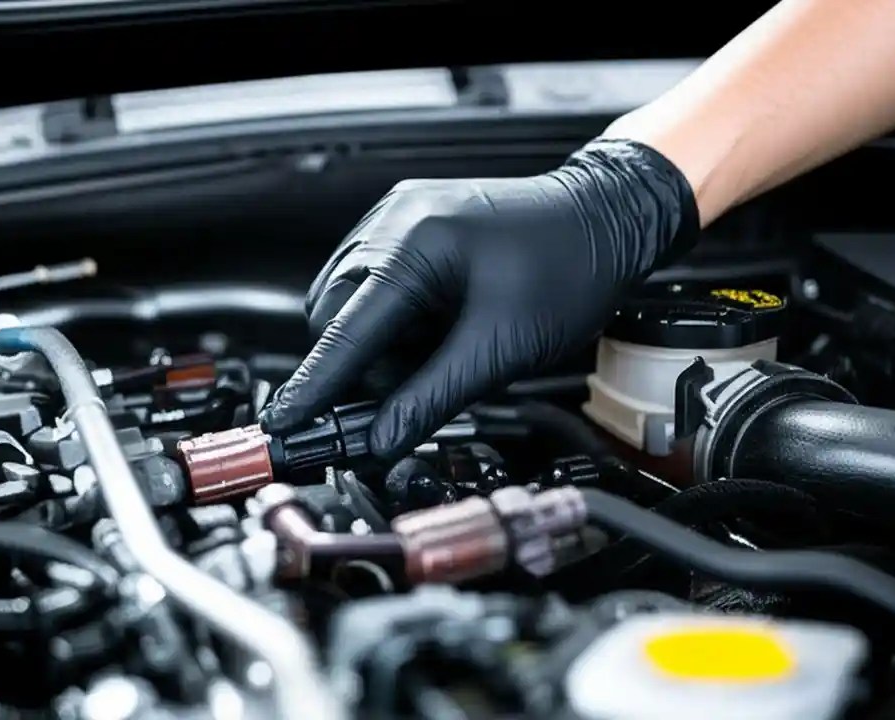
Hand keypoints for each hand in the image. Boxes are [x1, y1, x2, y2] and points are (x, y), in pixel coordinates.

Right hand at [260, 138, 698, 457]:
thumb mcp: (500, 348)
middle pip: (336, 316)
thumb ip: (432, 396)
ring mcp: (400, 218)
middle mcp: (394, 221)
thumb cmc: (569, 268)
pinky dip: (395, 323)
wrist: (609, 217)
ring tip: (439, 358)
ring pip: (353, 303)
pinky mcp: (412, 226)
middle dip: (359, 368)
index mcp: (414, 244)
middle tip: (399, 403)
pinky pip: (377, 285)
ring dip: (379, 347)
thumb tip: (383, 438)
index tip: (284, 422)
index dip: (314, 385)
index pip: (345, 330)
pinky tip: (436, 334)